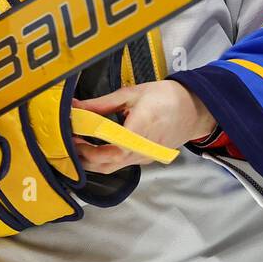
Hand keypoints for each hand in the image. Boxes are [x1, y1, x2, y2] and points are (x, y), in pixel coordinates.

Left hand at [71, 80, 215, 174]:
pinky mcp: (145, 159)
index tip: (72, 136)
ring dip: (92, 160)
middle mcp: (141, 149)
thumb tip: (76, 107)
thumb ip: (101, 104)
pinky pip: (121, 164)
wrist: (194, 109)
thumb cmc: (165, 97)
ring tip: (78, 144)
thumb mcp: (131, 94)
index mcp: (140, 130)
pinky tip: (94, 147)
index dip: (87, 148)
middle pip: (106, 164)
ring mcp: (144, 157)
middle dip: (84, 157)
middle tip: (68, 143)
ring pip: (112, 167)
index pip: (109, 149)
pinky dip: (104, 159)